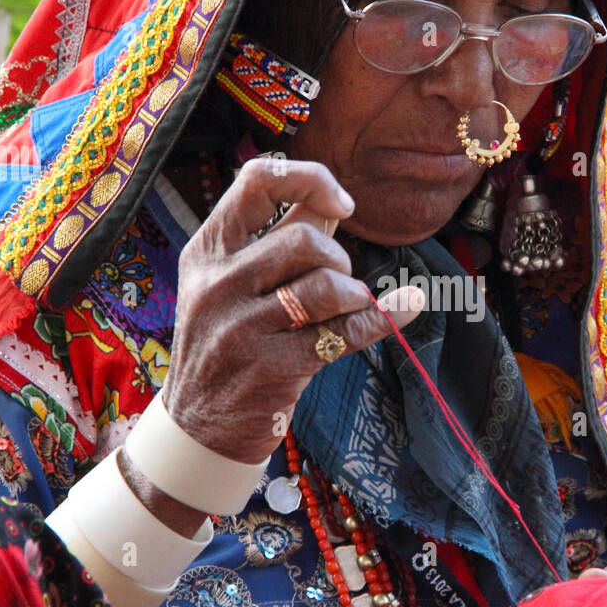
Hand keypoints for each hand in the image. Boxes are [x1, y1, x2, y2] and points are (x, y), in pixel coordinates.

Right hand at [157, 157, 422, 468]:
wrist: (200, 426)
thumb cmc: (227, 344)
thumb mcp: (228, 287)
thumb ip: (274, 245)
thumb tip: (332, 207)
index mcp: (206, 251)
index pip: (257, 181)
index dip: (310, 181)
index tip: (342, 205)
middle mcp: (216, 284)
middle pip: (304, 241)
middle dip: (339, 260)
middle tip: (339, 287)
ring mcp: (239, 328)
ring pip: (325, 286)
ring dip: (352, 296)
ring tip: (346, 311)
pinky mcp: (269, 369)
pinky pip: (343, 333)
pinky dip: (383, 319)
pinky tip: (406, 307)